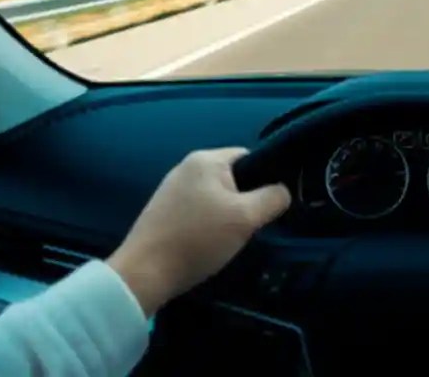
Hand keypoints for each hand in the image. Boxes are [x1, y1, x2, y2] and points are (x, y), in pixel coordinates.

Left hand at [108, 148, 290, 314]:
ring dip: (226, 215)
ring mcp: (170, 189)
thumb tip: (283, 191)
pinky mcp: (162, 211)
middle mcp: (186, 166)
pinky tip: (207, 244)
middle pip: (232, 178)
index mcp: (206, 159)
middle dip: (245, 200)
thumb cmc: (198, 239)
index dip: (265, 179)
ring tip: (229, 238)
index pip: (249, 157)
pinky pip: (197, 210)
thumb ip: (273, 198)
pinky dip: (207, 224)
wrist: (145, 273)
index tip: (269, 206)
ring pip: (215, 196)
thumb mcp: (246, 218)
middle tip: (251, 226)